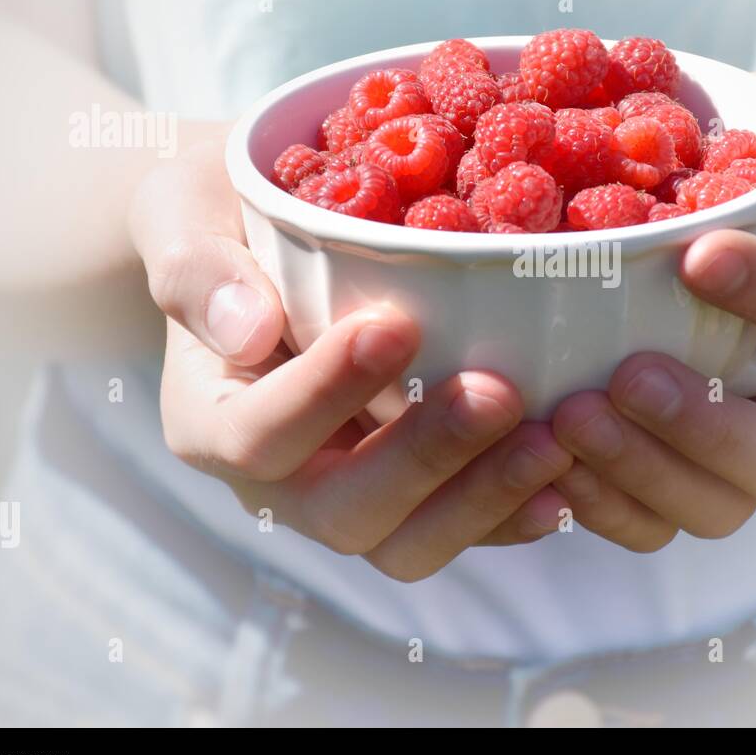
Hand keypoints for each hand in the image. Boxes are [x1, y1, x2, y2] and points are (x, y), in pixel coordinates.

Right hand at [130, 136, 572, 579]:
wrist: (264, 236)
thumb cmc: (219, 213)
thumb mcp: (182, 212)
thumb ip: (195, 267)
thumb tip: (244, 330)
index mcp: (212, 420)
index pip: (259, 434)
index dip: (325, 394)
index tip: (394, 326)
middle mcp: (279, 480)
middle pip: (345, 511)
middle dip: (426, 459)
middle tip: (498, 393)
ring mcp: (350, 494)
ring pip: (410, 543)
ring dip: (484, 499)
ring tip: (555, 441)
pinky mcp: (415, 494)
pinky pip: (463, 528)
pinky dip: (516, 510)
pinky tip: (573, 474)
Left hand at [551, 69, 755, 549]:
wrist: (700, 213)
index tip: (701, 254)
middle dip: (710, 431)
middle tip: (628, 375)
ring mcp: (734, 456)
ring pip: (715, 509)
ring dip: (640, 472)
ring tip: (567, 414)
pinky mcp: (663, 473)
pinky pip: (646, 521)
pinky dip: (595, 502)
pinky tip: (541, 454)